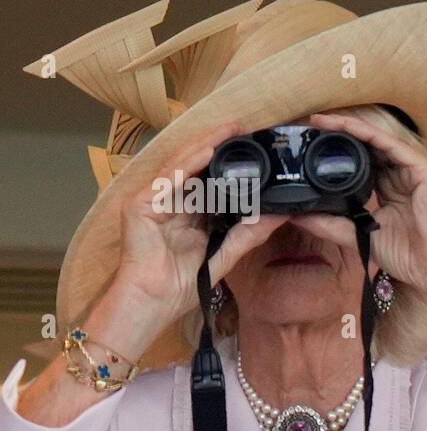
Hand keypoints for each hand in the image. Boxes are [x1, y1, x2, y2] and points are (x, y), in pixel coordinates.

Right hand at [109, 122, 290, 351]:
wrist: (154, 302)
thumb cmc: (181, 284)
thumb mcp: (225, 254)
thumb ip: (249, 234)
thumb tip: (280, 215)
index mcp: (190, 213)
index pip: (212, 182)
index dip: (232, 165)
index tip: (257, 150)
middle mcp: (171, 201)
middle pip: (198, 168)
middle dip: (220, 147)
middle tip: (247, 128)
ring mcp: (154, 200)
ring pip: (184, 166)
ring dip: (207, 146)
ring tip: (231, 129)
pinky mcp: (141, 203)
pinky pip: (170, 178)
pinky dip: (189, 164)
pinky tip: (207, 150)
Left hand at [296, 112, 426, 364]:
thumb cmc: (409, 256)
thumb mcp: (360, 236)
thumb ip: (331, 224)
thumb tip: (297, 216)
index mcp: (389, 191)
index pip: (359, 165)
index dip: (334, 154)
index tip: (307, 148)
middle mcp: (400, 176)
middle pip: (365, 148)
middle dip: (337, 136)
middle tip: (306, 128)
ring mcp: (411, 170)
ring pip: (375, 140)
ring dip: (346, 128)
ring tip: (319, 122)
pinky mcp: (420, 168)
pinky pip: (389, 143)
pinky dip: (365, 132)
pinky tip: (343, 125)